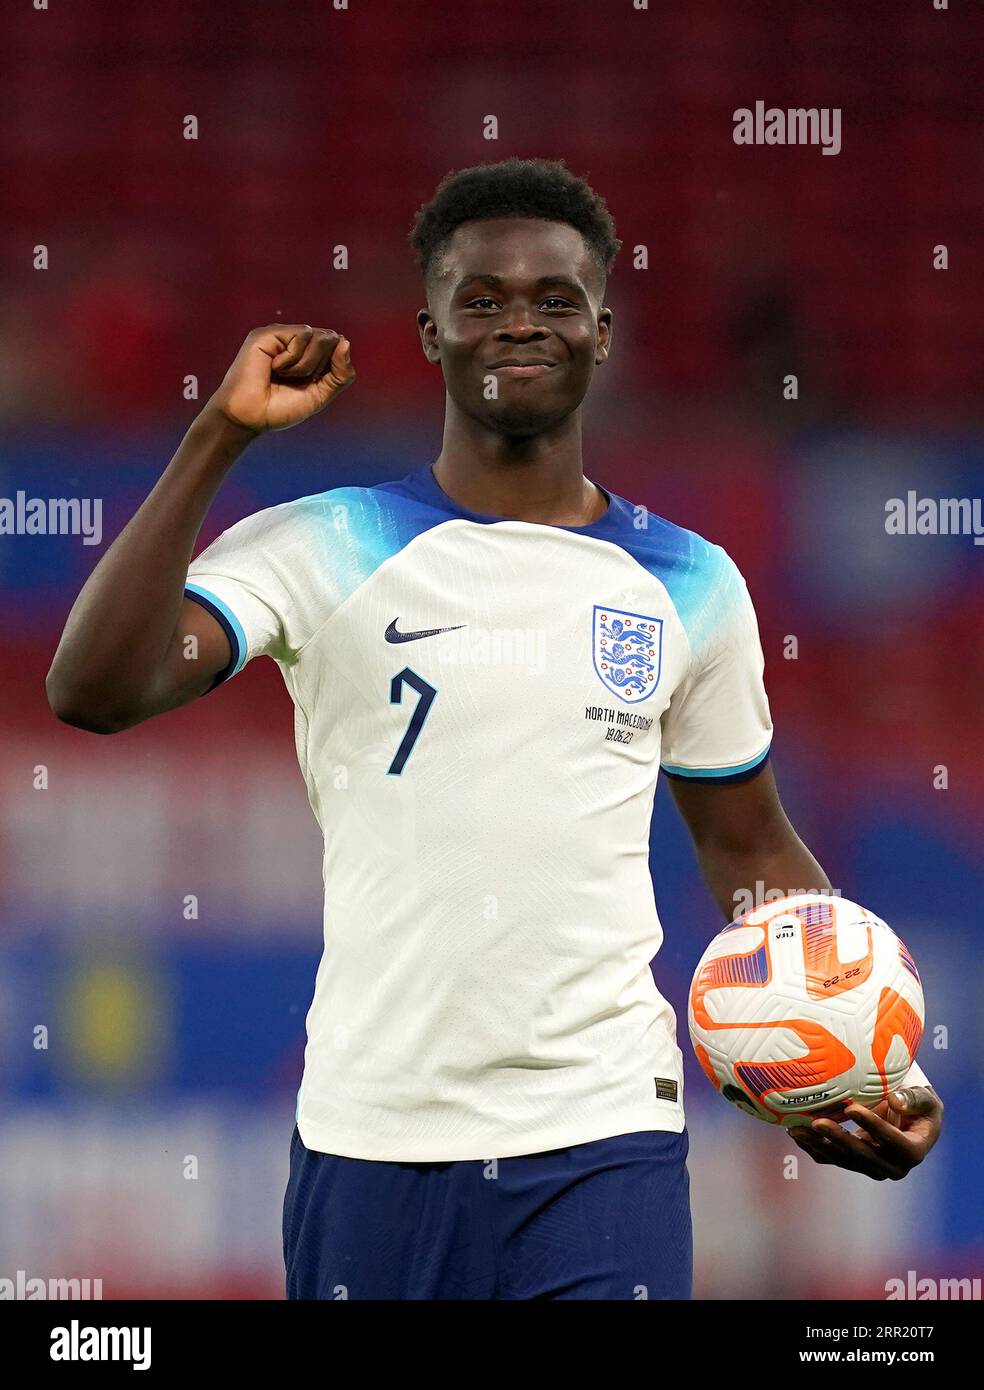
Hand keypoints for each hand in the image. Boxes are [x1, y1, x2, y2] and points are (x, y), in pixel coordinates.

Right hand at [209, 324, 354, 433]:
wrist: (250, 417)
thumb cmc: (280, 408)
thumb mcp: (321, 395)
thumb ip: (340, 374)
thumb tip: (345, 342)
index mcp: (309, 355)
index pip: (338, 347)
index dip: (334, 367)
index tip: (313, 384)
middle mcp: (297, 342)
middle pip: (332, 339)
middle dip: (320, 366)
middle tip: (296, 380)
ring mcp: (283, 335)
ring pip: (320, 337)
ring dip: (306, 364)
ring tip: (283, 374)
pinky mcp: (270, 333)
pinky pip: (302, 335)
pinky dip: (294, 358)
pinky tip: (274, 366)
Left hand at [790, 1086, 942, 1179]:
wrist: (909, 1122)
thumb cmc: (919, 1106)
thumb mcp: (925, 1099)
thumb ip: (914, 1099)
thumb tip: (895, 1100)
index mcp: (913, 1152)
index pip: (892, 1140)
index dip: (872, 1126)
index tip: (852, 1108)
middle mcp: (892, 1166)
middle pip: (862, 1154)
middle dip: (839, 1138)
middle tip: (818, 1122)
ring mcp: (871, 1167)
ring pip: (842, 1159)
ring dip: (819, 1144)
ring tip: (797, 1128)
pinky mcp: (853, 1164)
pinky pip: (830, 1159)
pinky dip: (812, 1147)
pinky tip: (795, 1133)